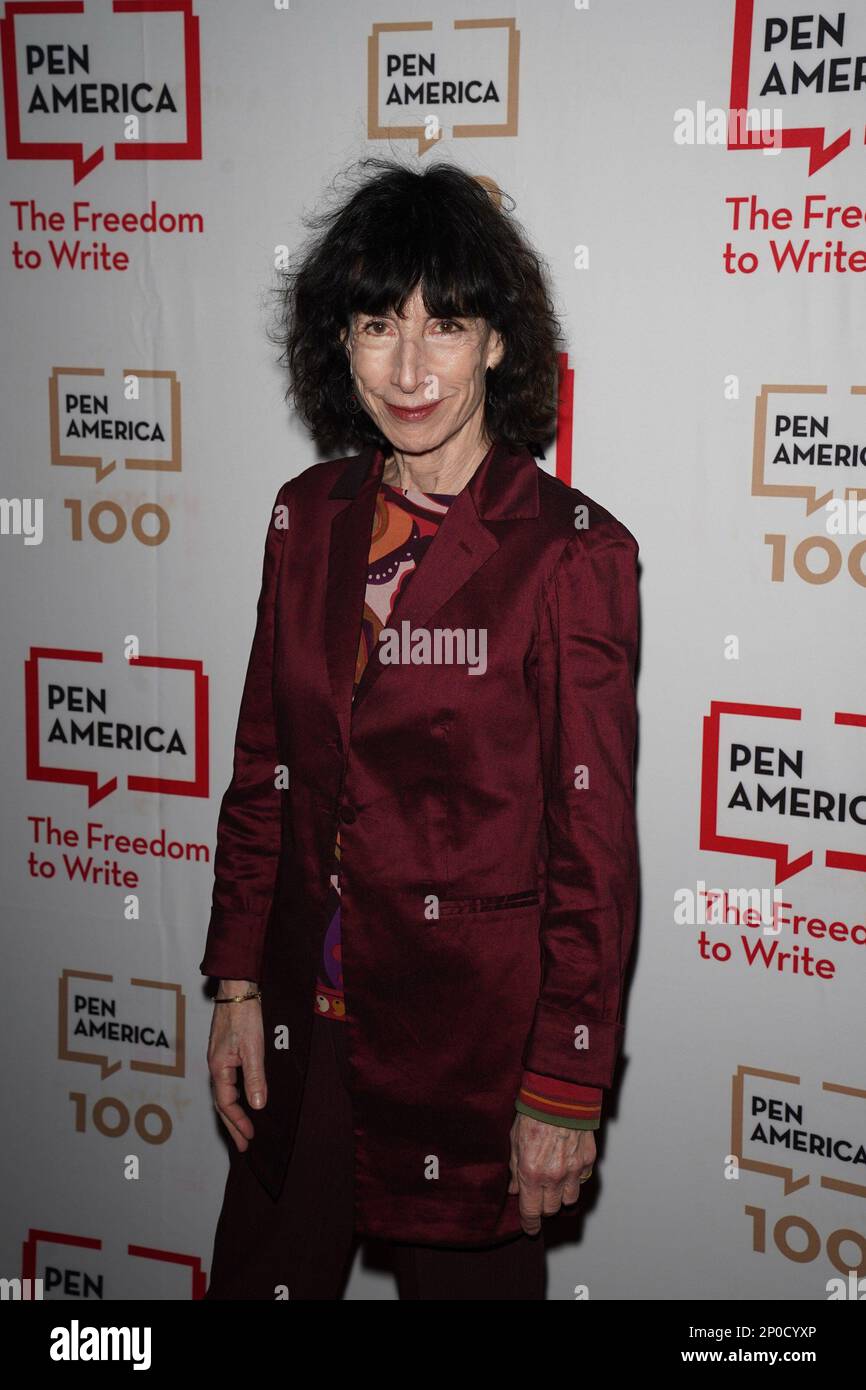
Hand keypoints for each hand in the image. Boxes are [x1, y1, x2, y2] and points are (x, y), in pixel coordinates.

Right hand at [207, 981, 266, 1151]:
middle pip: (222, 1103)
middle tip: (243, 1145)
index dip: (239, 1122)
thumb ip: (255, 1077)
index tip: (250, 1137)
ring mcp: (218, 1059)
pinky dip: (233, 1097)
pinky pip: (227, 1082)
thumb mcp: (252, 1048)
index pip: (227, 1104)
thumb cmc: (243, 1015)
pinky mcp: (225, 1052)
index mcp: (218, 1068)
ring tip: (242, 1129)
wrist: (237, 989)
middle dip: (233, 1125)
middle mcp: (215, 1066)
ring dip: (232, 1113)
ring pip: (223, 1093)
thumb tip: (258, 1106)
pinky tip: (242, 1099)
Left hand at [508, 1112, 595, 1234]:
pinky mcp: (588, 1160)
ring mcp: (573, 1170)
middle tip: (538, 1197)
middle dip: (543, 1206)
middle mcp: (554, 1177)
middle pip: (551, 1209)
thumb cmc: (534, 1114)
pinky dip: (574, 1180)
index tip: (530, 1229)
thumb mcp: (514, 1141)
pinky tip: (567, 1168)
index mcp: (532, 1174)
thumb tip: (515, 1189)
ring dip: (560, 1196)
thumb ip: (514, 1169)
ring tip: (554, 1185)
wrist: (559, 1094)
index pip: (531, 1212)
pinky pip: (582, 1181)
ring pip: (569, 1200)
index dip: (530, 1224)